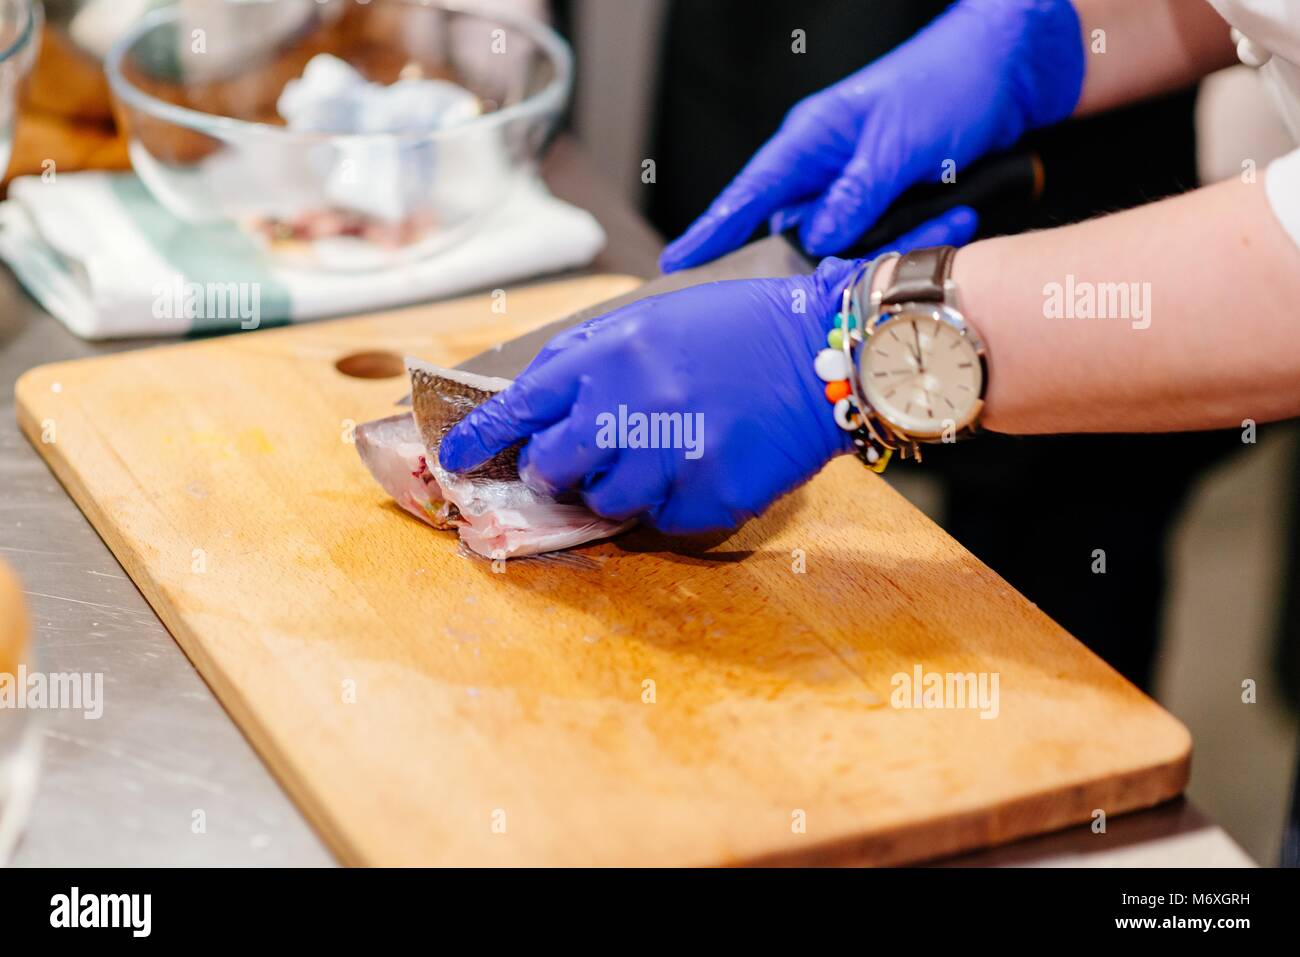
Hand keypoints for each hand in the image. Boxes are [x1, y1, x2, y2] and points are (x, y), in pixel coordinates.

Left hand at [439, 258, 860, 533]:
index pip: (521, 407)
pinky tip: (697, 469)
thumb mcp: (654, 319)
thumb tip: (535, 400)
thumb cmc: (740, 329)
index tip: (455, 457)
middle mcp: (630, 407)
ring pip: (604, 505)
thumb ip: (590, 357)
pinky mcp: (707, 498)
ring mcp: (669, 458)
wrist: (827, 354)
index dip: (482, 438)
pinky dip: (668, 505)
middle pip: (552, 468)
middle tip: (571, 466)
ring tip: (654, 459)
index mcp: (609, 356)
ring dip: (616, 490)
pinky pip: (661, 523)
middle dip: (553, 471)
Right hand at [659, 0, 1084, 269]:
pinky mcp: (885, 197)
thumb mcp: (897, 144)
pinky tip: (959, 208)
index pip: (747, 195)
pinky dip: (923, 231)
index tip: (676, 265)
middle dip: (842, 253)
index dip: (710, 233)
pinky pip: (889, 236)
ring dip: (903, 238)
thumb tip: (816, 240)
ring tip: (952, 208)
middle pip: (805, 233)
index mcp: (809, 140)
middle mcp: (824, 166)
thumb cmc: (946, 84)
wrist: (1006, 69)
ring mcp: (853, 184)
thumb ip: (854, 196)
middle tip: (884, 247)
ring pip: (853, 242)